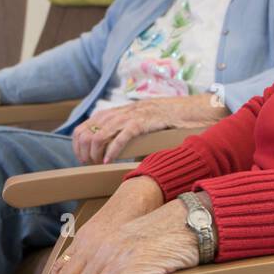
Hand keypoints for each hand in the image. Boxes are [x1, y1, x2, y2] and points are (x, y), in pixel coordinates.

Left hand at [71, 95, 227, 164]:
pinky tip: (109, 161)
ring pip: (100, 133)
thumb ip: (130, 130)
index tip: (83, 158)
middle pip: (88, 130)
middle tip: (89, 164)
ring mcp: (134, 115)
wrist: (194, 109)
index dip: (79, 143)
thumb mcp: (145, 122)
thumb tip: (115, 149)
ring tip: (97, 164)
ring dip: (94, 152)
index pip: (87, 124)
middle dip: (83, 150)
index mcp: (120, 111)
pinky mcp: (145, 121)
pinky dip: (112, 150)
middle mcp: (123, 111)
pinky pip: (122, 136)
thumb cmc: (171, 120)